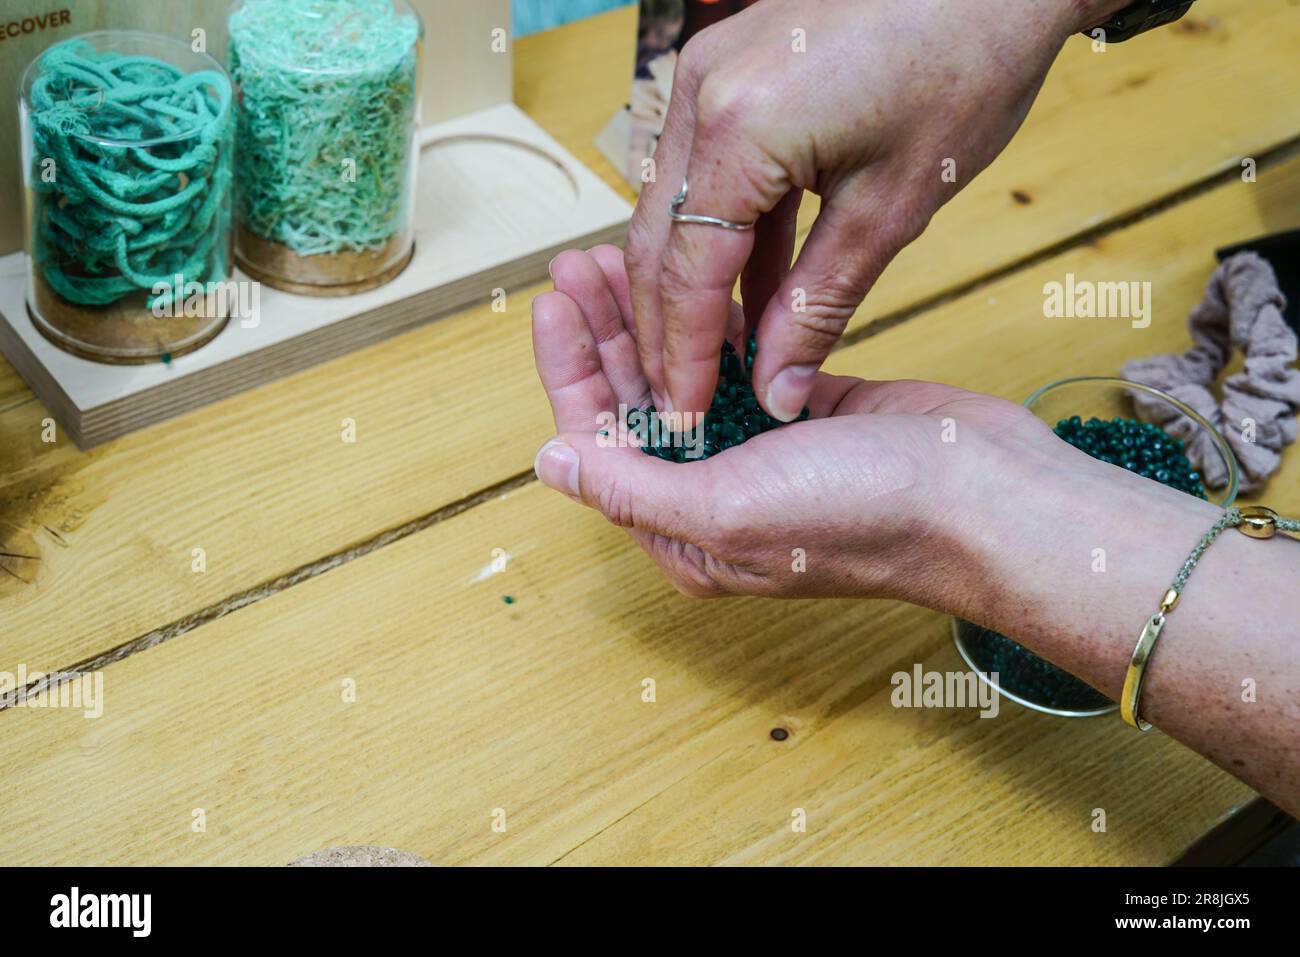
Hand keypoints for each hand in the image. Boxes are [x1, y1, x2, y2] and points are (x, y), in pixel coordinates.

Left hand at [533, 246, 1058, 603]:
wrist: (986, 496)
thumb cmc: (864, 516)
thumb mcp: (730, 511)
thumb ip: (634, 489)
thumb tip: (550, 462)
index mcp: (685, 531)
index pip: (601, 443)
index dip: (572, 373)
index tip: (554, 304)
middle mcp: (714, 492)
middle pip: (636, 401)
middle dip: (604, 334)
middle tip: (578, 263)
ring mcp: (760, 448)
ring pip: (683, 373)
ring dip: (650, 319)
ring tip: (616, 257)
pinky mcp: (803, 405)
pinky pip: (738, 357)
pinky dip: (712, 320)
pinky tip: (689, 279)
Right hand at [626, 0, 1125, 421]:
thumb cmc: (965, 64)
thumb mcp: (892, 207)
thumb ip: (820, 305)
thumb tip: (776, 389)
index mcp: (739, 130)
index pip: (685, 271)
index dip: (682, 354)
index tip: (684, 415)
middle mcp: (702, 94)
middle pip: (657, 240)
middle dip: (666, 328)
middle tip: (681, 398)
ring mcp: (709, 74)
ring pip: (673, 207)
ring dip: (693, 285)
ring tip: (716, 358)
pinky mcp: (730, 71)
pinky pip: (706, 171)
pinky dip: (723, 235)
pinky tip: (752, 292)